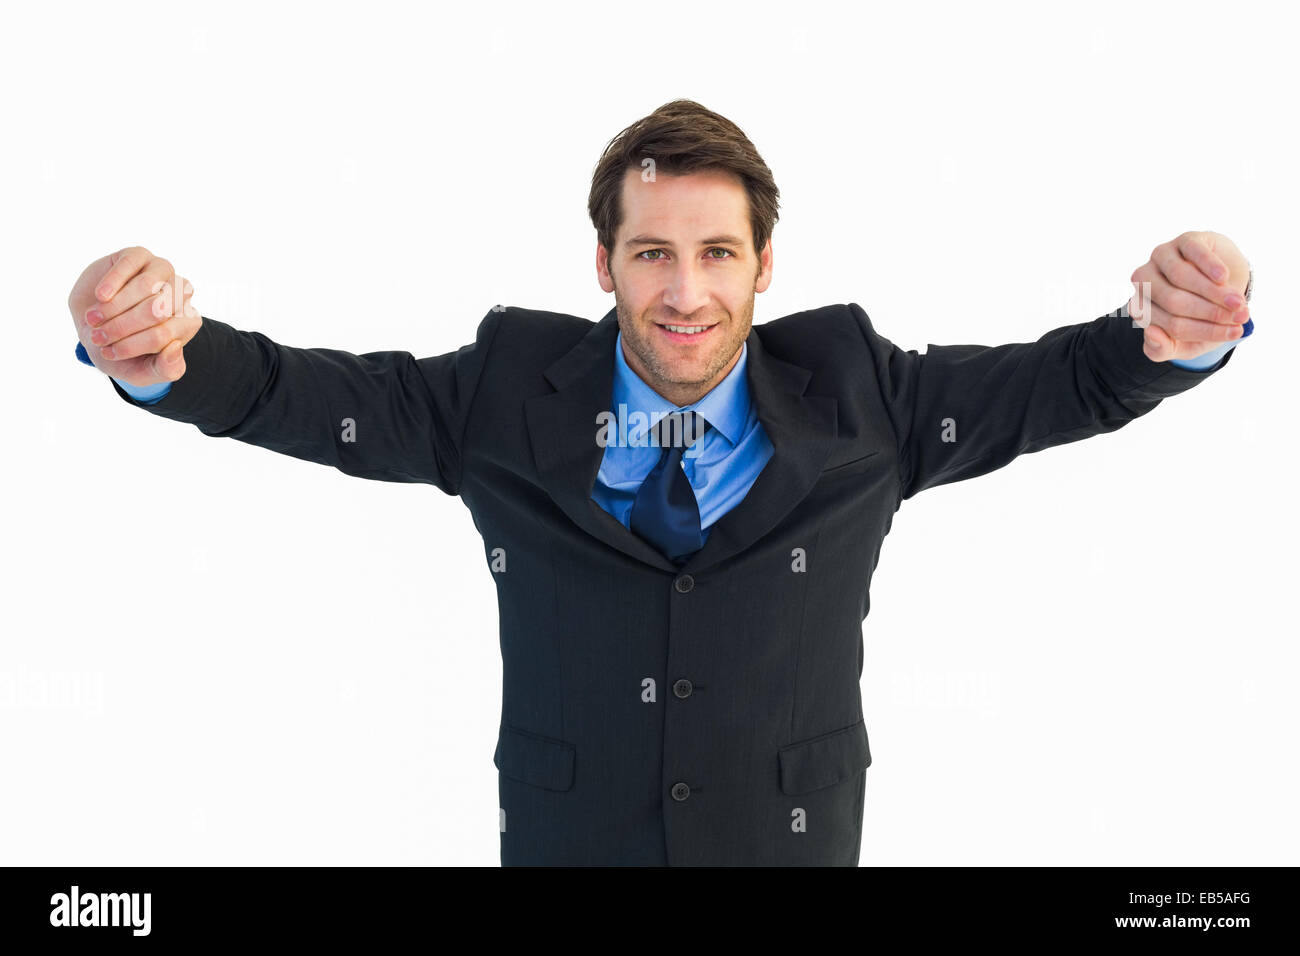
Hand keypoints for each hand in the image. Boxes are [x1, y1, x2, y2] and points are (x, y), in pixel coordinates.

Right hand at [68, 246, 201, 386]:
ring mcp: (162, 272)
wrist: (93, 326)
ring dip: (115, 306)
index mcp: (188, 323)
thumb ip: (165, 369)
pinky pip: (131, 264)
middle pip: (157, 310)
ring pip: (147, 286)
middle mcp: (181, 295)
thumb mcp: (142, 371)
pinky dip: (113, 282)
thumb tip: (175, 348)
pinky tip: (100, 296)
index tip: (108, 353)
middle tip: (97, 337)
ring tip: (93, 320)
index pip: (165, 334)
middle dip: (121, 327)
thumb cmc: (122, 350)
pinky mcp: (139, 256)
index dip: (132, 345)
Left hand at [1128, 231, 1250, 362]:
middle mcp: (1143, 281)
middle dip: (1212, 312)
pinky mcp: (1183, 241)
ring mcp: (1161, 257)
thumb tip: (1151, 334)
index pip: (1170, 324)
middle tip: (1242, 318)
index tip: (1234, 334)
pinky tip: (1224, 277)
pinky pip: (1193, 252)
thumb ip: (1161, 348)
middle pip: (1174, 301)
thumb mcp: (1182, 343)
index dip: (1205, 330)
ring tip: (1239, 303)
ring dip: (1214, 292)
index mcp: (1140, 308)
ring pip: (1181, 276)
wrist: (1221, 285)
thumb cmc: (1199, 319)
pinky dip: (1209, 265)